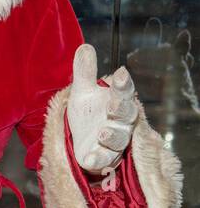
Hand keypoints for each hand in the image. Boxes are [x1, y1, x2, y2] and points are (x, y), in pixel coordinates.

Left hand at [67, 44, 137, 173]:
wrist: (80, 140)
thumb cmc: (88, 113)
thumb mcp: (82, 91)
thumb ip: (84, 72)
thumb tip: (84, 46)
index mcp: (117, 101)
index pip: (124, 91)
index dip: (123, 84)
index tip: (120, 73)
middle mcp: (121, 121)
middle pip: (127, 115)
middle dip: (121, 110)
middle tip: (113, 105)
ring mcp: (114, 141)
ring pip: (120, 139)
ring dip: (112, 135)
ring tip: (102, 132)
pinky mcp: (104, 158)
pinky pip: (104, 160)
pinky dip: (98, 160)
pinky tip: (89, 159)